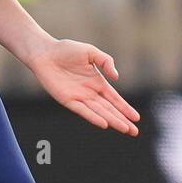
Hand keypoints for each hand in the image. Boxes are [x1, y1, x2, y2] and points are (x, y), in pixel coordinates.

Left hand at [25, 38, 140, 134]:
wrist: (45, 52)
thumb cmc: (66, 50)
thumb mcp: (91, 52)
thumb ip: (106, 61)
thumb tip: (117, 77)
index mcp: (97, 82)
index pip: (114, 99)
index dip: (125, 108)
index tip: (136, 118)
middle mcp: (90, 93)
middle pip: (109, 109)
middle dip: (123, 120)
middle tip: (134, 132)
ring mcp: (79, 98)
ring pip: (99, 112)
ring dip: (112, 121)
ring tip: (125, 130)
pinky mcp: (68, 100)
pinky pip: (83, 111)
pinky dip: (94, 117)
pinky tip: (104, 124)